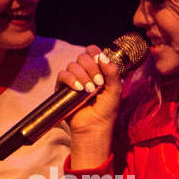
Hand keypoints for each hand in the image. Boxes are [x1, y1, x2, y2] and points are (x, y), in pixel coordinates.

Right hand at [59, 45, 123, 162]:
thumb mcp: (115, 90)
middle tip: (98, 82)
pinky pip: (62, 75)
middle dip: (91, 68)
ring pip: (72, 65)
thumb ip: (113, 72)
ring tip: (90, 90)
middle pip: (82, 56)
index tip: (100, 63)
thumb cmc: (106, 110)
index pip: (92, 51)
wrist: (94, 126)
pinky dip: (70, 79)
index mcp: (97, 69)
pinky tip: (78, 88)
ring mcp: (72, 79)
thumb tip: (103, 57)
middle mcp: (84, 72)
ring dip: (82, 75)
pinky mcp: (62, 88)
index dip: (95, 54)